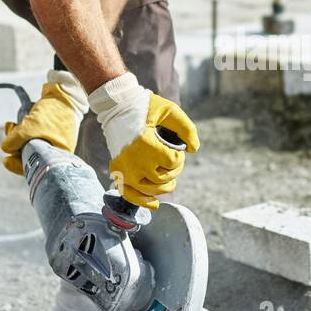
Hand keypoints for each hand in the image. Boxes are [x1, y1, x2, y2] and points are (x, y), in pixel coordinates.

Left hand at [0, 70, 88, 173]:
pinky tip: (14, 123)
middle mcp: (55, 151)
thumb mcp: (31, 127)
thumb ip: (16, 140)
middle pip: (30, 154)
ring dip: (16, 134)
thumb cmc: (52, 112)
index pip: (34, 166)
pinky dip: (22, 129)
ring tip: (11, 124)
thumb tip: (5, 149)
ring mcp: (52, 141)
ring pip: (29, 143)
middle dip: (15, 145)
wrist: (65, 94)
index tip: (5, 160)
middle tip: (9, 129)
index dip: (18, 164)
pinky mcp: (48, 131)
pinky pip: (32, 134)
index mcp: (57, 156)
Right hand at [88, 72, 199, 208]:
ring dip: (163, 187)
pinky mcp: (117, 171)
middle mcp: (133, 161)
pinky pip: (129, 194)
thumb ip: (187, 129)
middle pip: (162, 179)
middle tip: (173, 161)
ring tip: (170, 182)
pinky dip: (142, 201)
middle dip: (174, 171)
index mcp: (145, 145)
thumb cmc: (145, 107)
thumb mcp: (170, 111)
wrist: (118, 106)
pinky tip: (155, 204)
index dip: (179, 159)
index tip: (177, 151)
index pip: (172, 163)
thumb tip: (193, 150)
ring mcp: (123, 168)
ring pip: (149, 190)